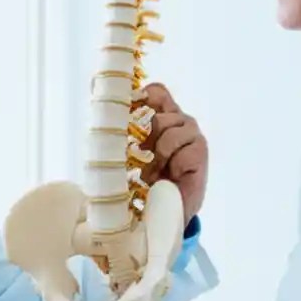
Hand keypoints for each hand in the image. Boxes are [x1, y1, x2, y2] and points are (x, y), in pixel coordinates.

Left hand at [137, 82, 207, 225]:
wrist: (169, 208)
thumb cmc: (149, 178)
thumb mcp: (132, 151)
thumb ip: (124, 127)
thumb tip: (99, 100)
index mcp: (163, 115)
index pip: (156, 92)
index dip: (143, 99)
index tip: (129, 118)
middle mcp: (179, 119)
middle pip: (158, 112)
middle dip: (146, 138)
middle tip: (143, 160)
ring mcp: (192, 133)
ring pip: (168, 128)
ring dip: (157, 155)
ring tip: (156, 172)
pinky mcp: (201, 150)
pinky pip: (182, 149)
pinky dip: (173, 165)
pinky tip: (173, 176)